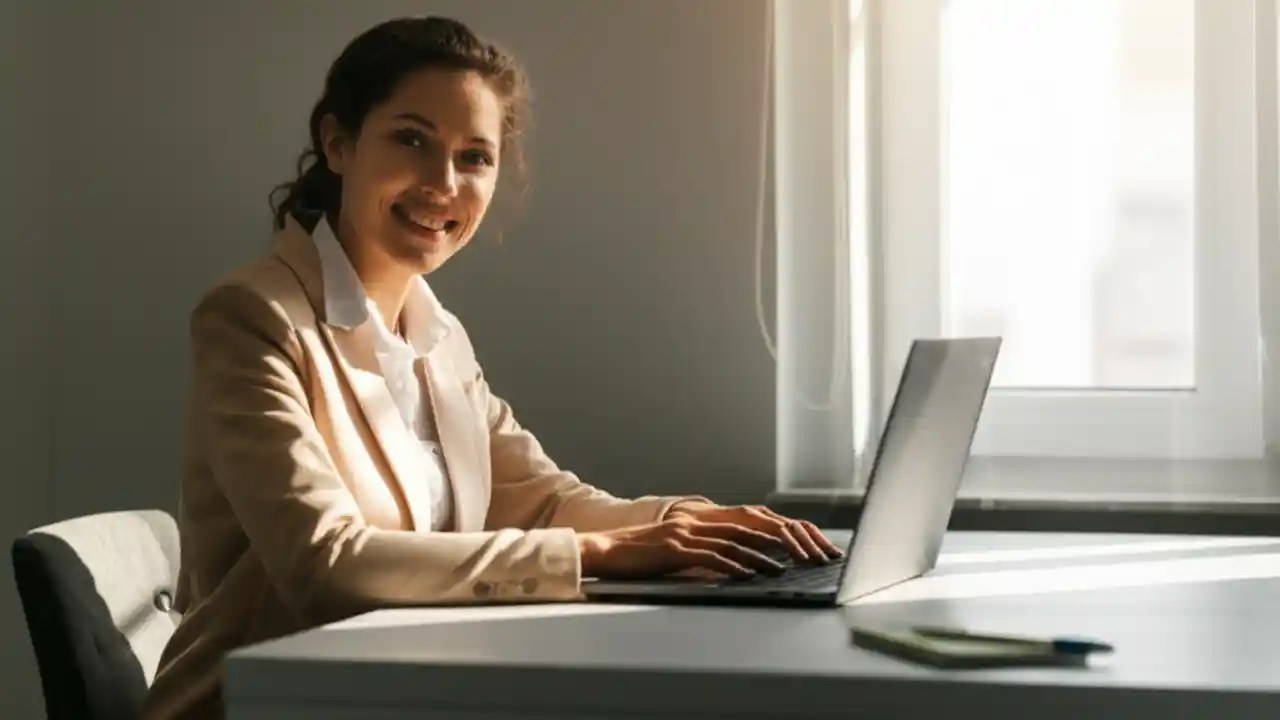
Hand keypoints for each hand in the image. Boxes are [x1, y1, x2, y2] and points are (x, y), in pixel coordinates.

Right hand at [577, 517, 789, 579]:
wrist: (602, 551)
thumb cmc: (632, 558)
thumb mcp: (667, 552)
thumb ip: (691, 555)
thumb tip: (716, 570)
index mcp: (690, 523)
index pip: (734, 526)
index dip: (760, 535)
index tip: (783, 544)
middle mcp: (690, 524)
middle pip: (739, 531)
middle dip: (768, 543)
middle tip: (791, 554)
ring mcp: (683, 535)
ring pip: (730, 544)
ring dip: (757, 558)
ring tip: (779, 569)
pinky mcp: (674, 549)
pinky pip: (710, 558)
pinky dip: (732, 566)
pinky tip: (747, 575)